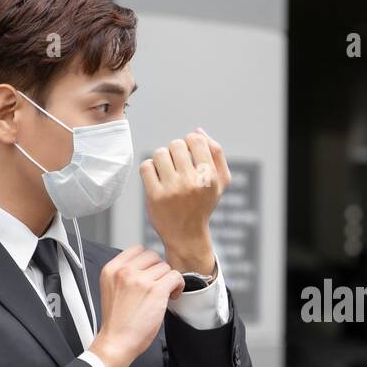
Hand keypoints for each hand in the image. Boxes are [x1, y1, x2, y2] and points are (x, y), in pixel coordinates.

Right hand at [88, 247, 185, 366]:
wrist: (117, 342)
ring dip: (167, 280)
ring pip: (165, 267)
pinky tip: (172, 296)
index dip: (147, 262)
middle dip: (158, 270)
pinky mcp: (156, 290)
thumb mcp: (111, 289)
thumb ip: (124, 274)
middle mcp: (125, 271)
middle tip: (157, 285)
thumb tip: (146, 266)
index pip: (137, 249)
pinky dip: (178, 285)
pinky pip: (176, 276)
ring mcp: (140, 280)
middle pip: (153, 256)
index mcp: (111, 269)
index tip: (149, 273)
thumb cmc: (116, 322)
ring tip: (163, 294)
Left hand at [140, 127, 229, 275]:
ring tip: (166, 171)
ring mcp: (172, 190)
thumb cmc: (203, 204)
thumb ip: (215, 153)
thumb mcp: (220, 181)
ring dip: (161, 159)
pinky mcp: (155, 196)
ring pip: (159, 153)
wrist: (186, 236)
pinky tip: (156, 179)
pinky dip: (149, 170)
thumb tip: (197, 130)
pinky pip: (146, 166)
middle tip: (176, 165)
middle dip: (174, 151)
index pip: (195, 140)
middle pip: (175, 144)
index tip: (189, 154)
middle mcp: (192, 182)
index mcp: (210, 177)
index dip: (190, 142)